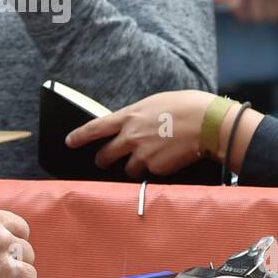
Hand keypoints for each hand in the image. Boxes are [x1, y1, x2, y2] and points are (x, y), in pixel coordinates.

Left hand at [65, 90, 215, 177]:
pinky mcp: (156, 168)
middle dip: (102, 160)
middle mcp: (131, 136)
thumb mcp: (157, 103)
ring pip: (128, 169)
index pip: (95, 127)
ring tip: (148, 160)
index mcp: (130, 116)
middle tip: (103, 162)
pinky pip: (150, 174)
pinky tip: (169, 160)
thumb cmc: (187, 106)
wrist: (207, 123)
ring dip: (133, 167)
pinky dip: (155, 170)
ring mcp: (142, 154)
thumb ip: (141, 115)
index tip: (70, 141)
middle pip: (105, 155)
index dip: (80, 136)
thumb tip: (138, 124)